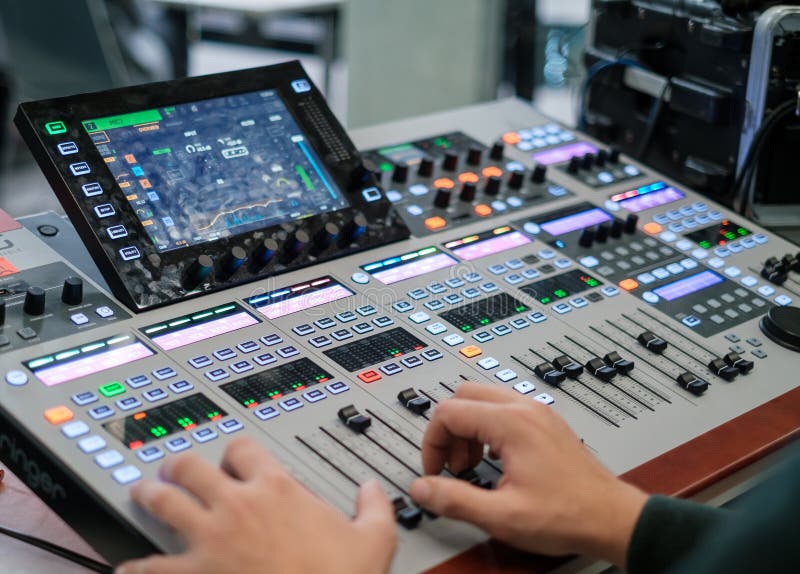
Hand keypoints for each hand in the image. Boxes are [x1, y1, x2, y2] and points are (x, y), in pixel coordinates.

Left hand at [116, 436, 395, 573]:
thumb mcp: (373, 538)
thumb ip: (374, 506)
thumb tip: (372, 489)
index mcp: (278, 490)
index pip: (243, 448)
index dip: (235, 449)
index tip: (234, 457)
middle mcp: (238, 505)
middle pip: (191, 465)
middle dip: (179, 464)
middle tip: (174, 469)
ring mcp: (211, 538)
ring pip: (163, 501)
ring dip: (150, 496)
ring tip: (142, 494)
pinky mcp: (195, 573)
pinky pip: (151, 565)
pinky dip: (136, 566)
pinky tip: (129, 566)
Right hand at [408, 383, 646, 567]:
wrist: (611, 518)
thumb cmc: (567, 515)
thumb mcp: (502, 516)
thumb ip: (455, 500)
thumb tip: (421, 489)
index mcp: (511, 423)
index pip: (448, 411)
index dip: (432, 443)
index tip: (436, 471)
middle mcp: (524, 409)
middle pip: (463, 395)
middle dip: (448, 430)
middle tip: (454, 465)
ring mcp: (537, 412)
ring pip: (484, 397)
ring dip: (467, 427)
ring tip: (473, 465)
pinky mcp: (545, 422)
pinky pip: (504, 408)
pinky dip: (488, 427)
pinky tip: (495, 459)